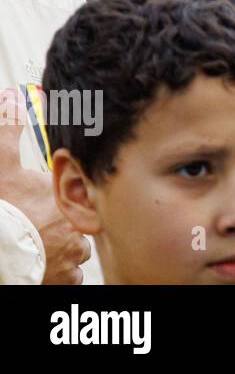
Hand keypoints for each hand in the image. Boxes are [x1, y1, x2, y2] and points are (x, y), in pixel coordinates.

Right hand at [0, 88, 90, 283]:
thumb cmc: (1, 215)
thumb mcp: (3, 167)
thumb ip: (10, 132)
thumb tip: (11, 98)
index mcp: (67, 202)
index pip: (83, 197)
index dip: (68, 201)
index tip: (49, 205)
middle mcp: (76, 228)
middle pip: (83, 225)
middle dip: (67, 225)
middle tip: (44, 228)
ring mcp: (71, 256)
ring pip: (78, 251)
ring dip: (66, 249)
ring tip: (44, 245)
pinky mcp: (63, 279)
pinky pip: (71, 276)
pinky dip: (61, 272)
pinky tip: (46, 264)